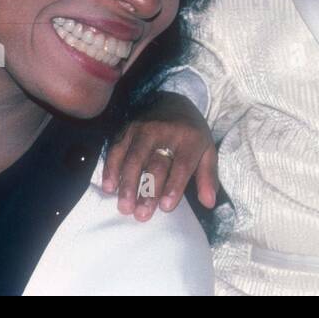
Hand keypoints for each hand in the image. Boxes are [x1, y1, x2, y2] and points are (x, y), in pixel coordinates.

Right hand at [102, 92, 218, 221]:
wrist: (173, 102)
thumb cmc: (191, 134)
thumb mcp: (206, 151)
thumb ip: (207, 177)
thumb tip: (209, 203)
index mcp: (190, 138)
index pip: (182, 165)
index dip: (174, 186)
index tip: (166, 207)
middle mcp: (166, 132)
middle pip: (155, 164)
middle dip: (148, 191)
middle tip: (141, 215)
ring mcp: (144, 129)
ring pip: (134, 159)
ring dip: (127, 184)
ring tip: (125, 207)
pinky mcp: (127, 129)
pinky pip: (117, 150)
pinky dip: (111, 169)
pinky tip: (109, 187)